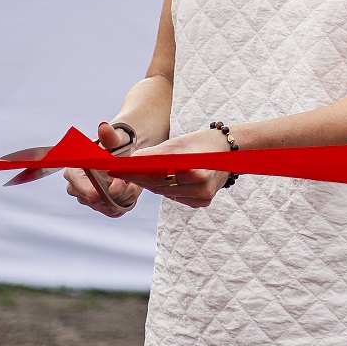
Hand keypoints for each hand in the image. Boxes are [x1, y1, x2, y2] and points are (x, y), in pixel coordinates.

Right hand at [63, 121, 142, 216]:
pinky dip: (126, 203)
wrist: (126, 150)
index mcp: (74, 170)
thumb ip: (109, 136)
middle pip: (94, 201)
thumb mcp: (115, 138)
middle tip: (129, 180)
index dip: (97, 190)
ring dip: (123, 197)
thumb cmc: (117, 143)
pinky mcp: (101, 204)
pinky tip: (131, 189)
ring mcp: (88, 197)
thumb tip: (104, 127)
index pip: (79, 187)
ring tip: (132, 182)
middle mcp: (76, 186)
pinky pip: (114, 211)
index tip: (119, 182)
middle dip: (116, 192)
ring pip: (106, 207)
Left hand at [110, 127, 230, 209]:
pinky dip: (166, 189)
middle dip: (138, 178)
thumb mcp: (179, 144)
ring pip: (165, 193)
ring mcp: (203, 197)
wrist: (231, 150)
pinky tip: (160, 181)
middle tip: (119, 172)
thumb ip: (154, 155)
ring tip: (134, 175)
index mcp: (196, 171)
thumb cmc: (203, 142)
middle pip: (159, 186)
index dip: (133, 172)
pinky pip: (176, 197)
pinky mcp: (203, 202)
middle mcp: (201, 188)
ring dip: (150, 184)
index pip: (156, 174)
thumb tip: (130, 162)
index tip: (115, 169)